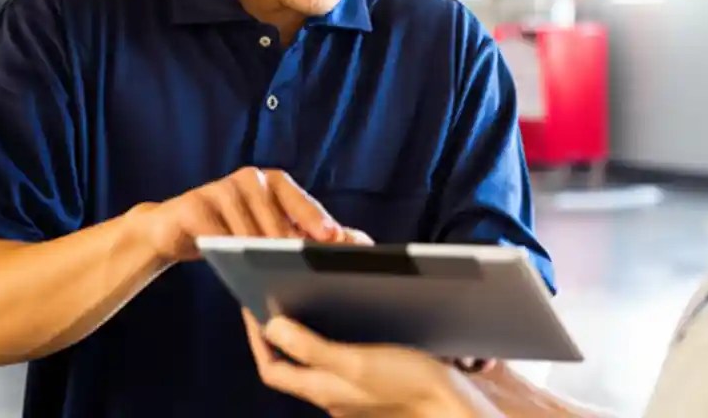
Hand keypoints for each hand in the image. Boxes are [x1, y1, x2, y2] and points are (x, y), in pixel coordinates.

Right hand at [133, 167, 368, 263]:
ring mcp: (220, 189)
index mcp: (270, 182)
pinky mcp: (195, 204)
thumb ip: (293, 236)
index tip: (332, 237)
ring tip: (271, 271)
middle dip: (289, 243)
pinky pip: (218, 230)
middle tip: (303, 267)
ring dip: (260, 249)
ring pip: (248, 225)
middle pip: (275, 215)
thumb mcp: (260, 232)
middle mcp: (248, 179)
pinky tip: (235, 264)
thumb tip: (340, 249)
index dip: (315, 217)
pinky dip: (228, 248)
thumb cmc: (227, 234)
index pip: (298, 198)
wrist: (172, 231)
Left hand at [244, 313, 491, 417]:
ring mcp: (355, 394)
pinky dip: (335, 340)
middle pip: (292, 367)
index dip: (255, 339)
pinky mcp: (377, 386)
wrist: (457, 409)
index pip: (271, 369)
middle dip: (279, 335)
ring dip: (307, 335)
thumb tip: (271, 327)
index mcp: (322, 390)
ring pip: (318, 363)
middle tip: (275, 300)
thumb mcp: (355, 361)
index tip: (250, 307)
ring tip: (305, 303)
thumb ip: (311, 347)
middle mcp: (334, 395)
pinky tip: (347, 319)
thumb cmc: (408, 385)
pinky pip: (344, 362)